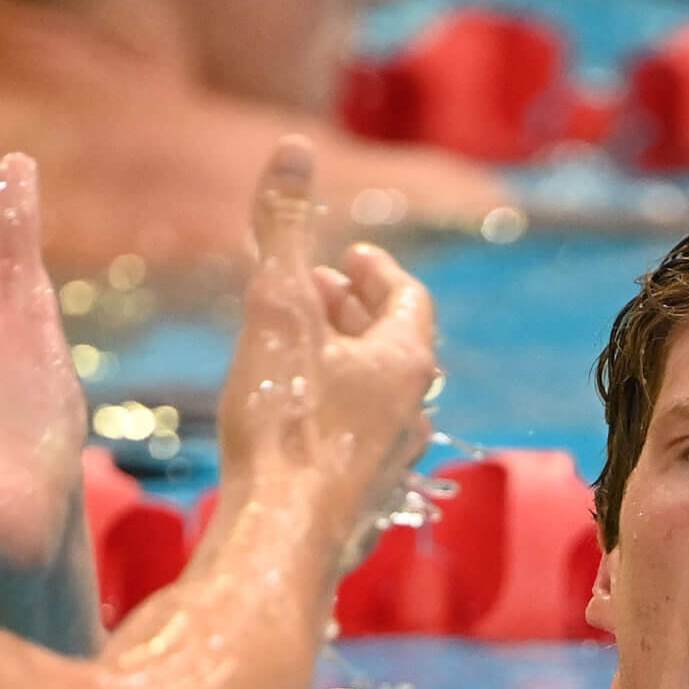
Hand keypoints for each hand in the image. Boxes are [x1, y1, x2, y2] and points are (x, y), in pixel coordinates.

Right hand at [221, 136, 438, 568]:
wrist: (278, 543)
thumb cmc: (282, 425)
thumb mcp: (277, 309)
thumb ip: (285, 229)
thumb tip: (294, 146)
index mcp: (405, 361)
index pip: (408, 299)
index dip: (378, 272)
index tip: (349, 257)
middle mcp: (412, 412)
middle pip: (396, 347)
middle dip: (355, 312)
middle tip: (314, 289)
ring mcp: (389, 465)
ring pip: (379, 399)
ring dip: (345, 365)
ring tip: (302, 349)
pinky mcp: (360, 506)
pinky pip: (356, 444)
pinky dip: (332, 414)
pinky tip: (293, 423)